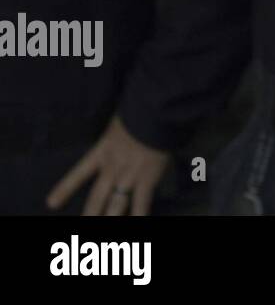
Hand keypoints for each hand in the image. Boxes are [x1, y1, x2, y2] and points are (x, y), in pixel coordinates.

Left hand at [46, 116, 169, 215]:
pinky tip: (138, 223)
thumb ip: (116, 139)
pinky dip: (139, 215)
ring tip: (105, 230)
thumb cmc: (138, 113)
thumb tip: (117, 145)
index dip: (65, 189)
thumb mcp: (118, 125)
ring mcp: (129, 176)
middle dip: (90, 214)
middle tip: (84, 225)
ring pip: (116, 205)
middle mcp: (112, 168)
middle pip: (97, 197)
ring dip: (110, 219)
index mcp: (102, 152)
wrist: (154, 114)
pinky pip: (142, 202)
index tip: (51, 204)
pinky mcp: (147, 180)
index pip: (79, 173)